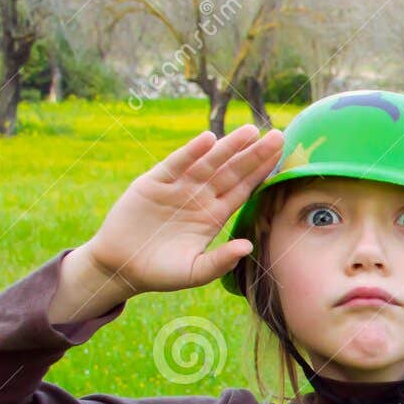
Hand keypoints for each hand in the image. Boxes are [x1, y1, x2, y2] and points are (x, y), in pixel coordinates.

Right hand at [78, 124, 284, 298]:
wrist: (121, 267)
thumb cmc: (161, 272)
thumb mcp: (195, 272)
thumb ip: (221, 261)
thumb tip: (248, 246)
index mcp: (213, 216)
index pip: (243, 190)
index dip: (262, 173)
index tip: (282, 157)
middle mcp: (199, 197)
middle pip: (232, 172)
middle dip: (254, 154)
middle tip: (278, 135)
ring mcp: (177, 188)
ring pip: (208, 163)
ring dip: (228, 147)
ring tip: (250, 131)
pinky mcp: (153, 183)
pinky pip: (175, 165)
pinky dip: (190, 152)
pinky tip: (208, 140)